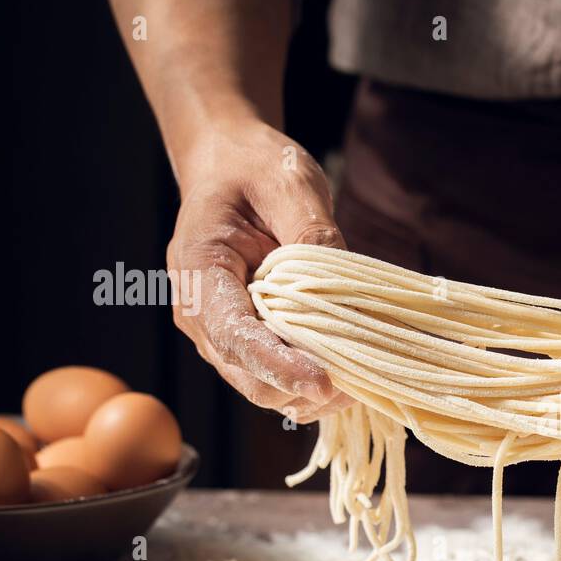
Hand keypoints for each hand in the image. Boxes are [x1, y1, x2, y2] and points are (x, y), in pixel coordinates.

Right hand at [167, 119, 351, 421]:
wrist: (229, 166)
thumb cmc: (254, 169)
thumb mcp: (289, 184)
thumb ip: (312, 236)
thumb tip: (344, 289)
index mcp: (198, 270)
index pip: (234, 335)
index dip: (280, 366)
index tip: (324, 383)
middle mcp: (200, 313)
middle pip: (249, 377)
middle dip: (303, 388)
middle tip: (362, 377)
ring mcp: (219, 333)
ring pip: (265, 388)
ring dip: (312, 394)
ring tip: (362, 374)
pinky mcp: (245, 342)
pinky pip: (277, 378)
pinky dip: (312, 385)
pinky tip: (349, 369)